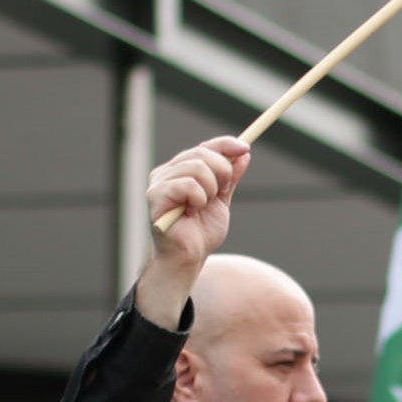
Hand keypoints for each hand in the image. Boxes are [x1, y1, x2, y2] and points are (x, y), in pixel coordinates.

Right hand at [138, 137, 249, 324]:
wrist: (190, 257)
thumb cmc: (201, 232)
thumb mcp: (222, 200)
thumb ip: (230, 178)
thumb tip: (243, 154)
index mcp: (181, 170)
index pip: (204, 147)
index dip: (226, 145)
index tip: (246, 148)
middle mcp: (167, 172)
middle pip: (202, 153)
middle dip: (221, 172)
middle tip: (220, 192)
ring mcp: (159, 182)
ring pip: (197, 167)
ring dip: (209, 190)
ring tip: (200, 207)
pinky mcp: (155, 195)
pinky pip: (187, 185)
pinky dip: (198, 199)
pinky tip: (191, 211)